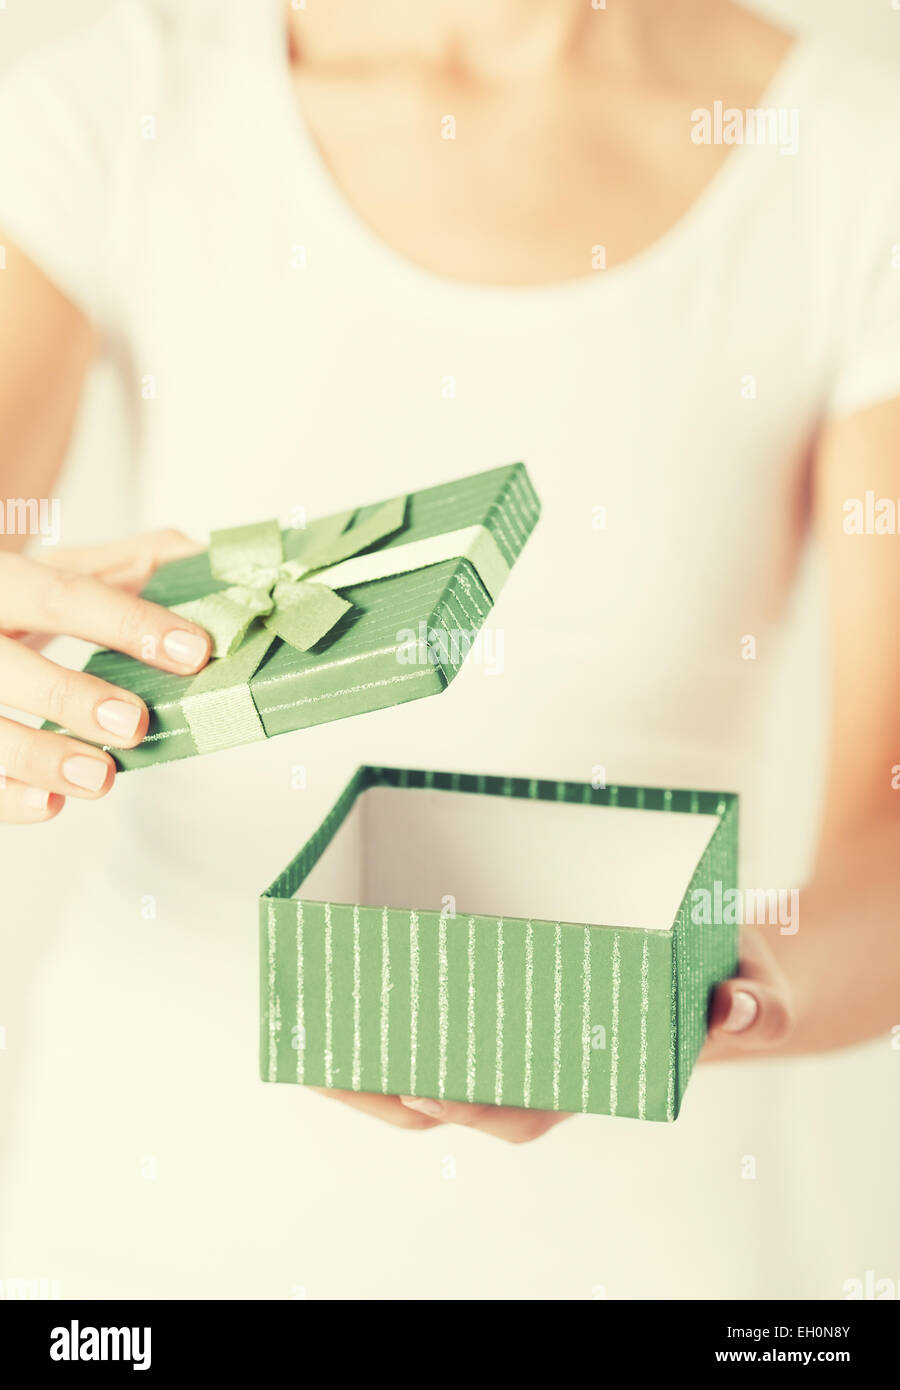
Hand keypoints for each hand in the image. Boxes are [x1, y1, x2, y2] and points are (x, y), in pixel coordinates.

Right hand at [0, 530, 210, 823]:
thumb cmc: (19, 598)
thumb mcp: (60, 568)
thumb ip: (126, 564)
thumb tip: (198, 556)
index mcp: (4, 580)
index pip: (64, 596)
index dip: (128, 623)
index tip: (193, 650)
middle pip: (10, 665)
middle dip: (73, 697)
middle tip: (135, 723)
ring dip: (40, 757)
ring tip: (99, 778)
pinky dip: (7, 796)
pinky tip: (50, 805)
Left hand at [314, 928, 794, 1140]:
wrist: (715, 962)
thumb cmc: (725, 978)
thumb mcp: (753, 984)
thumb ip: (753, 1002)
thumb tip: (734, 1006)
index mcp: (588, 1071)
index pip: (522, 1108)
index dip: (473, 1107)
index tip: (427, 1092)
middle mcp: (538, 1061)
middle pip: (451, 1100)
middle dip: (390, 1092)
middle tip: (330, 1065)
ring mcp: (510, 1032)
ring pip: (424, 1070)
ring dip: (366, 1066)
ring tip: (307, 1038)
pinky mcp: (492, 993)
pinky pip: (429, 1021)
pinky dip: (380, 1020)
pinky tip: (334, 998)